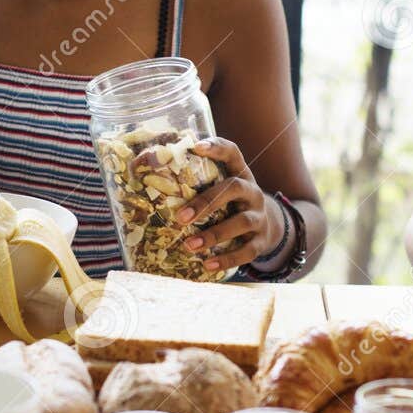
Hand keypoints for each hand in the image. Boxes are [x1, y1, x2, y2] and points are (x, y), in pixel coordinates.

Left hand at [172, 137, 285, 273]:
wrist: (268, 227)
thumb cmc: (230, 203)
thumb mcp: (220, 187)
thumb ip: (196, 180)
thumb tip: (144, 162)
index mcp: (240, 173)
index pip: (232, 153)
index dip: (217, 148)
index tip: (196, 147)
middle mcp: (252, 192)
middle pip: (234, 188)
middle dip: (207, 202)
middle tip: (181, 217)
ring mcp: (260, 216)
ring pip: (241, 222)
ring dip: (214, 234)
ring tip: (189, 245)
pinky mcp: (261, 241)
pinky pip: (247, 251)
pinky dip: (228, 259)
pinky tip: (208, 265)